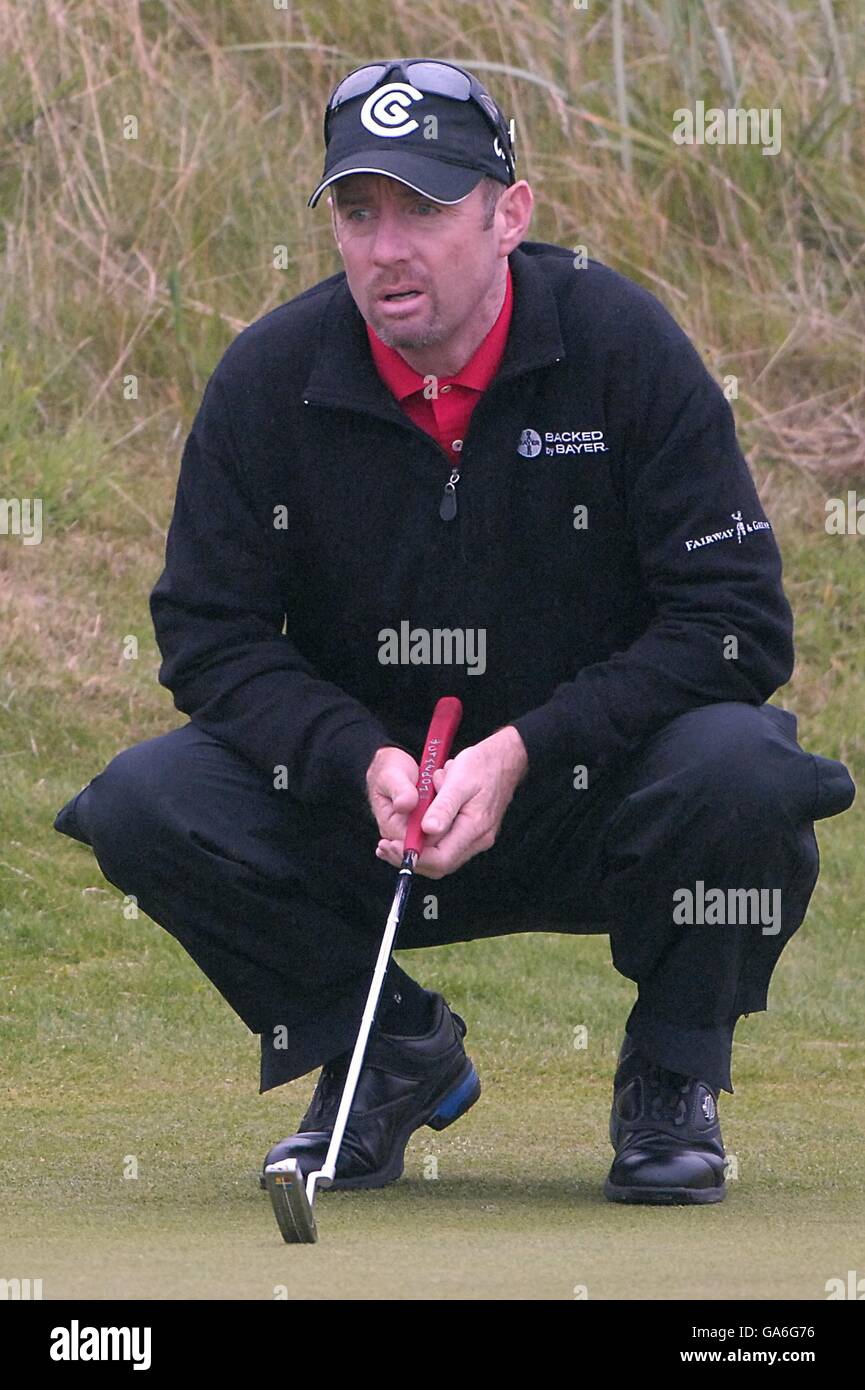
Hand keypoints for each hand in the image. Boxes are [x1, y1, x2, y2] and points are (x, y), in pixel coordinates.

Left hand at [374, 726, 527, 878]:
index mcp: (475, 828)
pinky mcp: (471, 832)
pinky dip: (425, 841)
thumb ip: (444, 807)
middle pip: (439, 864)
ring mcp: (476, 838)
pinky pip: (445, 845)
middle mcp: (478, 839)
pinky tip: (411, 831)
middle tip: (385, 847)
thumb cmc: (481, 765)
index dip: (414, 856)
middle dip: (410, 858)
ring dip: (416, 850)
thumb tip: (428, 831)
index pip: (441, 858)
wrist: (504, 759)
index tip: (391, 845)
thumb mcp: (459, 780)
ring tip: (391, 842)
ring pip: (441, 857)